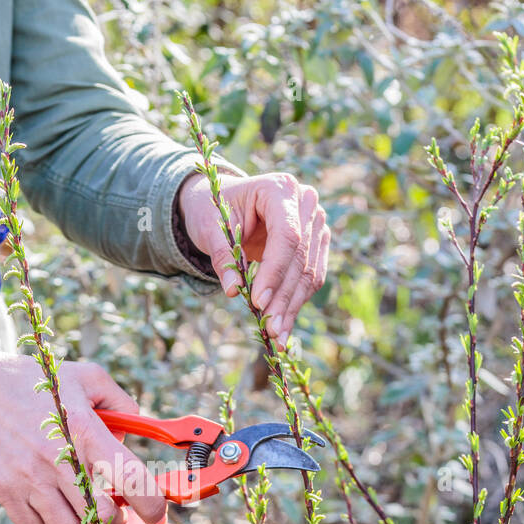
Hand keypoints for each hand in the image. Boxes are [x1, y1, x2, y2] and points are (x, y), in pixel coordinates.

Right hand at [0, 343, 167, 523]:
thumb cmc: (35, 383)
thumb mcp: (85, 377)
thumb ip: (121, 402)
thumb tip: (136, 434)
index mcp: (84, 429)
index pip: (130, 477)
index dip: (151, 503)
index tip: (157, 514)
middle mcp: (59, 459)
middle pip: (103, 516)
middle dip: (115, 518)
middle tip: (111, 507)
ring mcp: (30, 480)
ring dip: (80, 521)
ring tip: (74, 501)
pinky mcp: (6, 493)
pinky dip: (47, 523)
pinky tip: (47, 501)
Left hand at [177, 170, 329, 348]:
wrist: (222, 204)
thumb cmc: (213, 210)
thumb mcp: (208, 228)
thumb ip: (222, 257)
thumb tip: (233, 290)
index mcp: (280, 188)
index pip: (287, 235)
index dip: (275, 271)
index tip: (259, 302)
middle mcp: (305, 202)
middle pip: (300, 257)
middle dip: (283, 297)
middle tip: (270, 329)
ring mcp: (315, 223)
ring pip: (309, 272)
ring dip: (293, 307)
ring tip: (277, 335)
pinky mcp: (316, 244)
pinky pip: (311, 277)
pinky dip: (296, 303)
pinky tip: (284, 326)